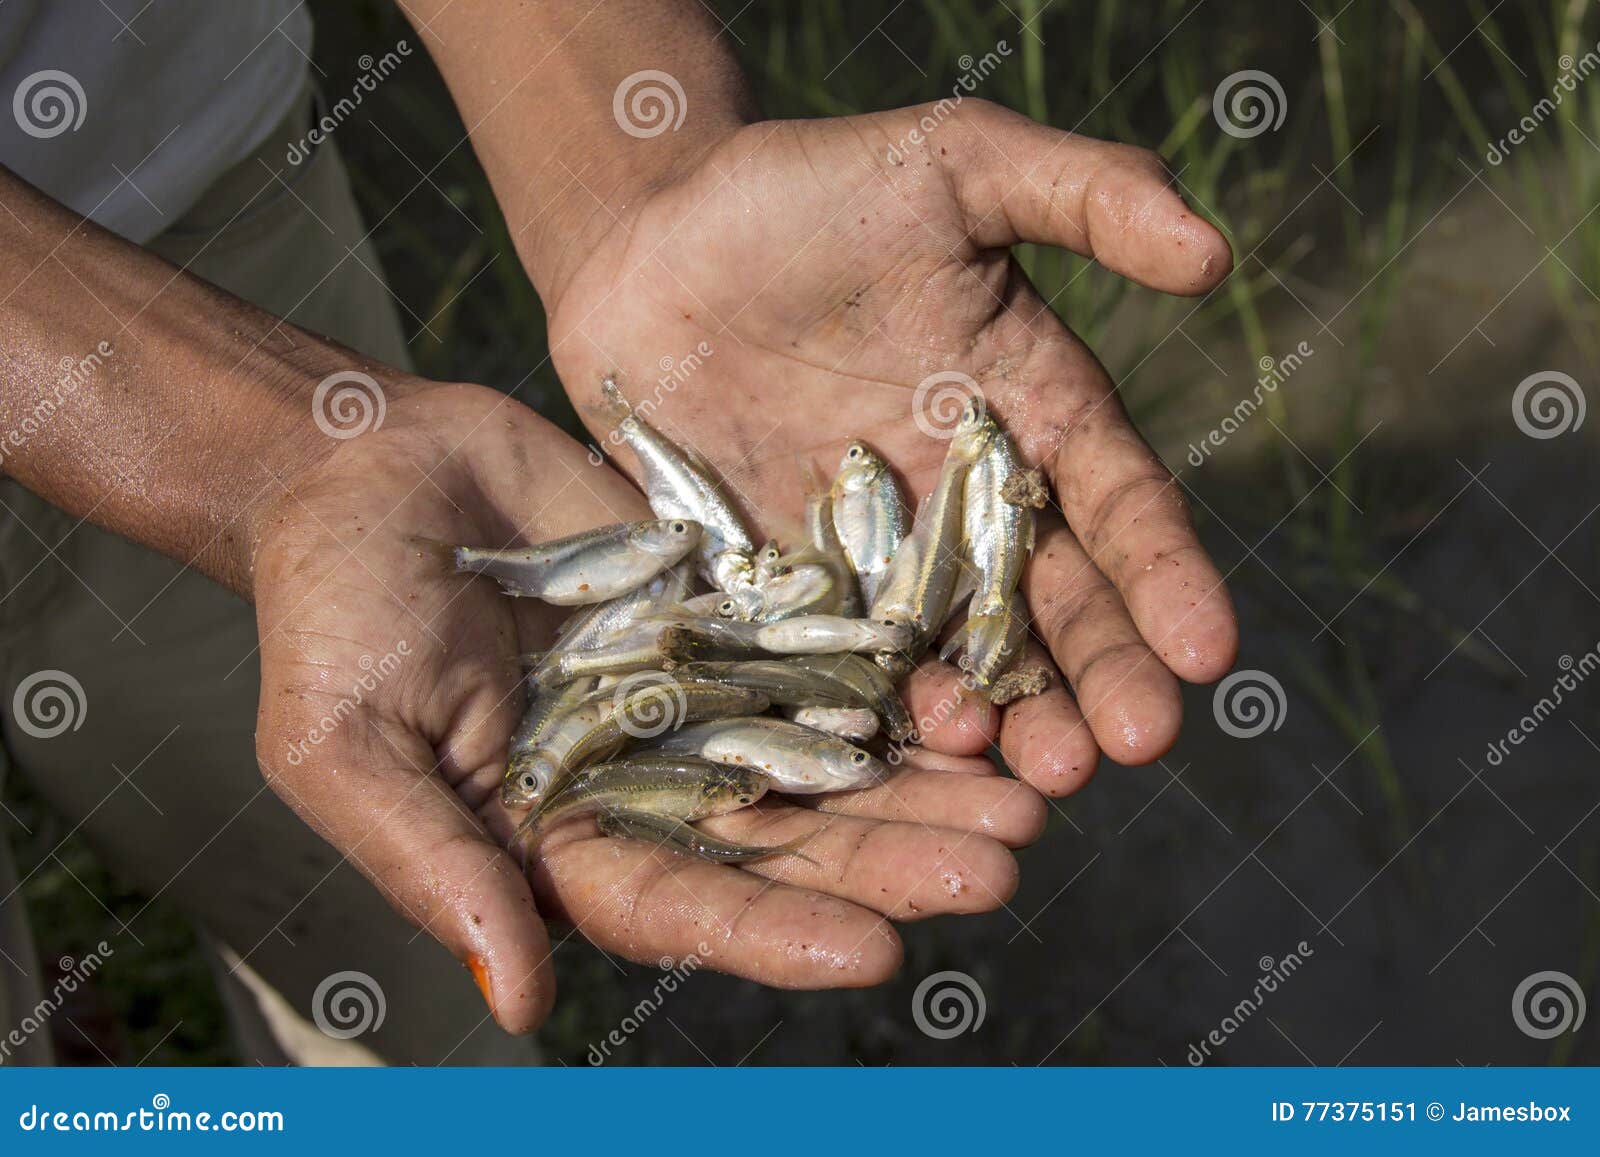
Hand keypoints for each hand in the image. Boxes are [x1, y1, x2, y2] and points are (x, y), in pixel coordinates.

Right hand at [250, 380, 1041, 1033]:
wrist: (367, 465)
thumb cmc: (327, 612)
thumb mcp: (348, 749)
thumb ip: (436, 868)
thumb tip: (521, 1002)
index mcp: (562, 840)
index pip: (681, 907)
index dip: (774, 930)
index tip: (874, 950)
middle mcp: (650, 783)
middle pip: (788, 839)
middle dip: (891, 858)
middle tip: (1001, 864)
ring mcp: (700, 696)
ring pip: (830, 755)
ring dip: (926, 782)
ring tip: (1027, 797)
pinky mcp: (734, 612)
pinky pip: (828, 649)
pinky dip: (901, 676)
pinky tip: (981, 693)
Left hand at [539, 100, 1239, 793]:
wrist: (648, 237)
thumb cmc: (804, 190)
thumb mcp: (951, 162)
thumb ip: (1081, 191)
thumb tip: (1214, 254)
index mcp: (1029, 414)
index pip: (1116, 507)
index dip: (1165, 579)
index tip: (1206, 651)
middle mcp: (966, 504)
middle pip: (1050, 606)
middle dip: (1096, 681)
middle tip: (1126, 749)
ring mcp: (876, 558)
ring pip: (954, 658)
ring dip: (1000, 720)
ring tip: (1032, 778)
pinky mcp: (785, 590)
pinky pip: (837, 665)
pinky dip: (873, 718)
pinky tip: (903, 765)